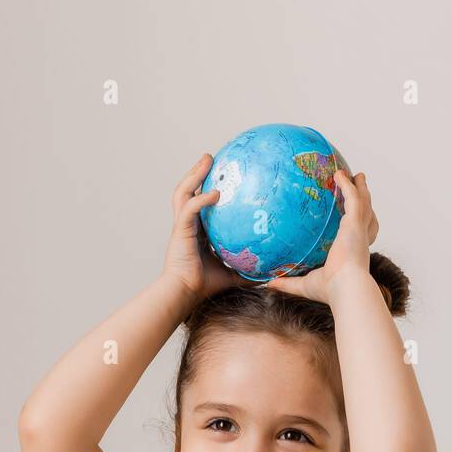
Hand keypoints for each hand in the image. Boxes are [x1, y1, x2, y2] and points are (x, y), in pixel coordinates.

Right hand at [160, 154, 236, 308]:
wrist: (185, 293)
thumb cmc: (203, 286)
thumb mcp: (231, 274)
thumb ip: (247, 270)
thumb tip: (270, 274)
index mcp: (196, 232)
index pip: (199, 204)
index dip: (206, 189)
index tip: (219, 177)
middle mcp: (187, 225)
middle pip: (188, 191)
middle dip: (197, 173)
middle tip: (210, 158)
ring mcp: (182, 226)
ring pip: (183, 192)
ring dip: (194, 175)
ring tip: (207, 160)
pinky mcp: (180, 230)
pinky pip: (191, 208)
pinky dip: (202, 199)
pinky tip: (216, 193)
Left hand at [266, 169, 379, 304]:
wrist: (345, 287)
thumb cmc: (329, 290)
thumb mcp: (304, 284)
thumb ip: (287, 282)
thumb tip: (267, 283)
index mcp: (352, 254)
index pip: (358, 238)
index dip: (358, 228)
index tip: (352, 221)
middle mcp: (359, 240)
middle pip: (367, 217)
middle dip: (365, 202)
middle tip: (360, 189)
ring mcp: (359, 230)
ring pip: (364, 203)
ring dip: (360, 188)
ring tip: (356, 176)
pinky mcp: (356, 222)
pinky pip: (353, 198)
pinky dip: (347, 185)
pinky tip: (339, 174)